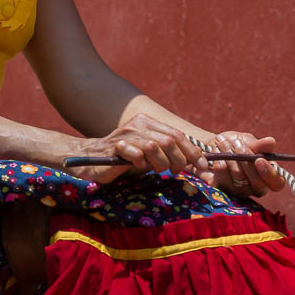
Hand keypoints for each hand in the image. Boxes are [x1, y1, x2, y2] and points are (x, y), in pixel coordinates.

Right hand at [62, 115, 207, 184]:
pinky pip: (135, 153)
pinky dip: (141, 162)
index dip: (193, 150)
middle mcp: (138, 125)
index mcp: (148, 123)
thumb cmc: (125, 160)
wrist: (91, 160)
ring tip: (157, 169)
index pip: (177, 135)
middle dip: (179, 159)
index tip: (203, 165)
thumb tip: (197, 163)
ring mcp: (126, 134)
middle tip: (176, 171)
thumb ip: (168, 154)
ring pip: (154, 146)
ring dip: (161, 162)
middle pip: (169, 140)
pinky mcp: (115, 147)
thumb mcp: (150, 155)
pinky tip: (139, 166)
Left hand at [205, 132, 285, 197]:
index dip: (270, 174)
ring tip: (222, 140)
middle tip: (236, 142)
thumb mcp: (247, 141)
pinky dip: (219, 161)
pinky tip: (215, 150)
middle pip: (256, 182)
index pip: (277, 184)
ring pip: (239, 178)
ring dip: (230, 156)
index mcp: (267, 176)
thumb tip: (271, 142)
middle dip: (246, 160)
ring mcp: (238, 191)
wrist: (212, 146)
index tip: (259, 160)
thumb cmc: (235, 144)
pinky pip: (222, 178)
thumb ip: (259, 145)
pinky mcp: (221, 190)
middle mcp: (254, 187)